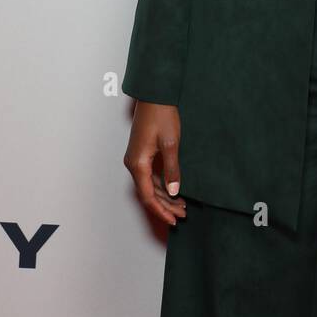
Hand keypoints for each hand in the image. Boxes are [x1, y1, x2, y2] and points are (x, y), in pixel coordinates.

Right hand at [123, 100, 186, 226]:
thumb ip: (172, 170)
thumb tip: (174, 192)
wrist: (154, 95)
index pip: (148, 197)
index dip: (161, 211)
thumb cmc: (161, 116)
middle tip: (183, 215)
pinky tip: (174, 190)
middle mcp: (133, 164)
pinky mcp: (141, 154)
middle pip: (148, 193)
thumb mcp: (171, 144)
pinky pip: (150, 176)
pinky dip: (162, 186)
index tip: (174, 220)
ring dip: (165, 197)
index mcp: (138, 164)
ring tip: (182, 206)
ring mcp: (136, 159)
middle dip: (166, 206)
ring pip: (149, 186)